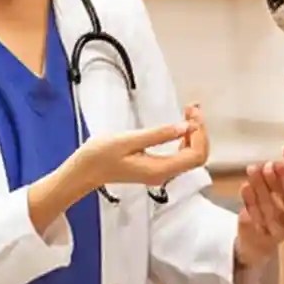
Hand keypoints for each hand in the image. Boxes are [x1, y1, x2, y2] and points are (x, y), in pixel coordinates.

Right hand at [71, 115, 208, 188]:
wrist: (84, 171)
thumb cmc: (100, 155)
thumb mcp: (129, 140)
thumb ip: (159, 134)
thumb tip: (186, 127)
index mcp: (159, 169)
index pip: (195, 155)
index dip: (199, 133)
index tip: (192, 112)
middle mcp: (164, 174)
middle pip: (197, 156)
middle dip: (199, 131)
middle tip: (191, 109)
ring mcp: (161, 172)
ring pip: (191, 156)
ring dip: (193, 134)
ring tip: (188, 112)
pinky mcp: (156, 168)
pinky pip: (180, 155)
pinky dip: (185, 138)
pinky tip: (180, 124)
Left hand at [234, 142, 283, 268]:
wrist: (259, 238)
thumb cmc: (277, 205)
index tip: (281, 161)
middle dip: (278, 183)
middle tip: (268, 165)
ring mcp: (272, 231)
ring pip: (268, 210)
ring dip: (260, 187)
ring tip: (253, 169)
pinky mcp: (255, 234)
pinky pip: (253, 217)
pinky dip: (249, 201)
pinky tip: (245, 186)